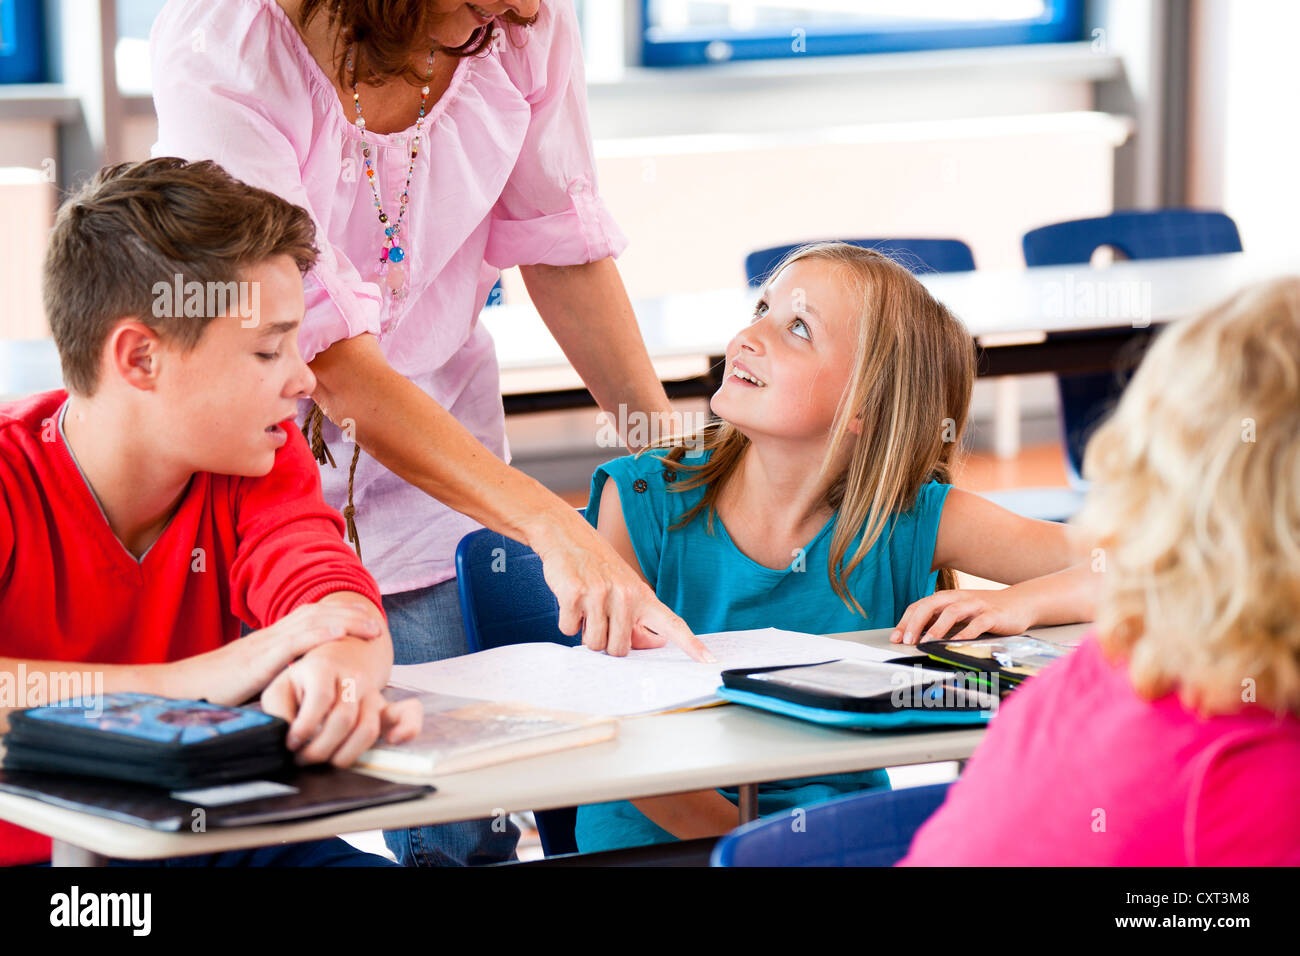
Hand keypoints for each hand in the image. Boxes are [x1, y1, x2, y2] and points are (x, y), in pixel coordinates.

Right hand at [166, 600, 383, 705]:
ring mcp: (265, 644)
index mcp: (271, 640)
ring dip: (346, 619)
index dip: (340, 615)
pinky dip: (320, 631)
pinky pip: (294, 639)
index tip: (366, 619)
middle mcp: (271, 635)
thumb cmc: (212, 693)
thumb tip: (298, 691)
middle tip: (379, 619)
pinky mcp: (258, 659)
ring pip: (312, 620)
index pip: (311, 616)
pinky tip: (340, 629)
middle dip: (352, 612)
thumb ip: (276, 680)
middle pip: (318, 612)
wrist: (177, 691)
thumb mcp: (253, 682)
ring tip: (373, 625)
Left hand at [260, 642, 422, 766]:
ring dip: (345, 754)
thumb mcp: (281, 688)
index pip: (320, 701)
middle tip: (303, 760)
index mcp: (323, 669)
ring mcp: (373, 692)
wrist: (337, 659)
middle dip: (320, 749)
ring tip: (326, 760)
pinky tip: (393, 740)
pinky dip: (408, 729)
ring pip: (368, 727)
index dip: (304, 728)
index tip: (291, 743)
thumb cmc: (304, 681)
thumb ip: (277, 711)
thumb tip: (284, 737)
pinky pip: (409, 714)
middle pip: (344, 719)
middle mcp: (353, 678)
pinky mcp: (387, 705)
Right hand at [533, 518, 713, 662]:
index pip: (672, 623)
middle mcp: (626, 595)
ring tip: (586, 607)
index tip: (709, 660)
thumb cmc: (598, 566)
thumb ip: (639, 620)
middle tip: (599, 618)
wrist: (566, 535)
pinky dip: (567, 621)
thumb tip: (657, 644)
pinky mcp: (575, 595)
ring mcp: (600, 594)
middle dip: (606, 641)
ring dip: (585, 632)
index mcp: (642, 595)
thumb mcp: (625, 588)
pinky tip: (571, 600)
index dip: (691, 644)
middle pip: (619, 649)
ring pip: (594, 643)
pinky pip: (569, 630)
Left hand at [890, 588, 1033, 645]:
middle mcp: (959, 598)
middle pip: (931, 606)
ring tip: (926, 642)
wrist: (1019, 602)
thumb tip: (916, 636)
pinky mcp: (993, 615)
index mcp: (947, 598)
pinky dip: (967, 633)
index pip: (920, 606)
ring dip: (937, 628)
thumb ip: (940, 621)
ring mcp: (976, 605)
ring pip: (952, 612)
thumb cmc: (984, 611)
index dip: (906, 621)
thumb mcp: (959, 613)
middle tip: (906, 641)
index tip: (895, 638)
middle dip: (916, 623)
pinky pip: (978, 623)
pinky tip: (958, 643)